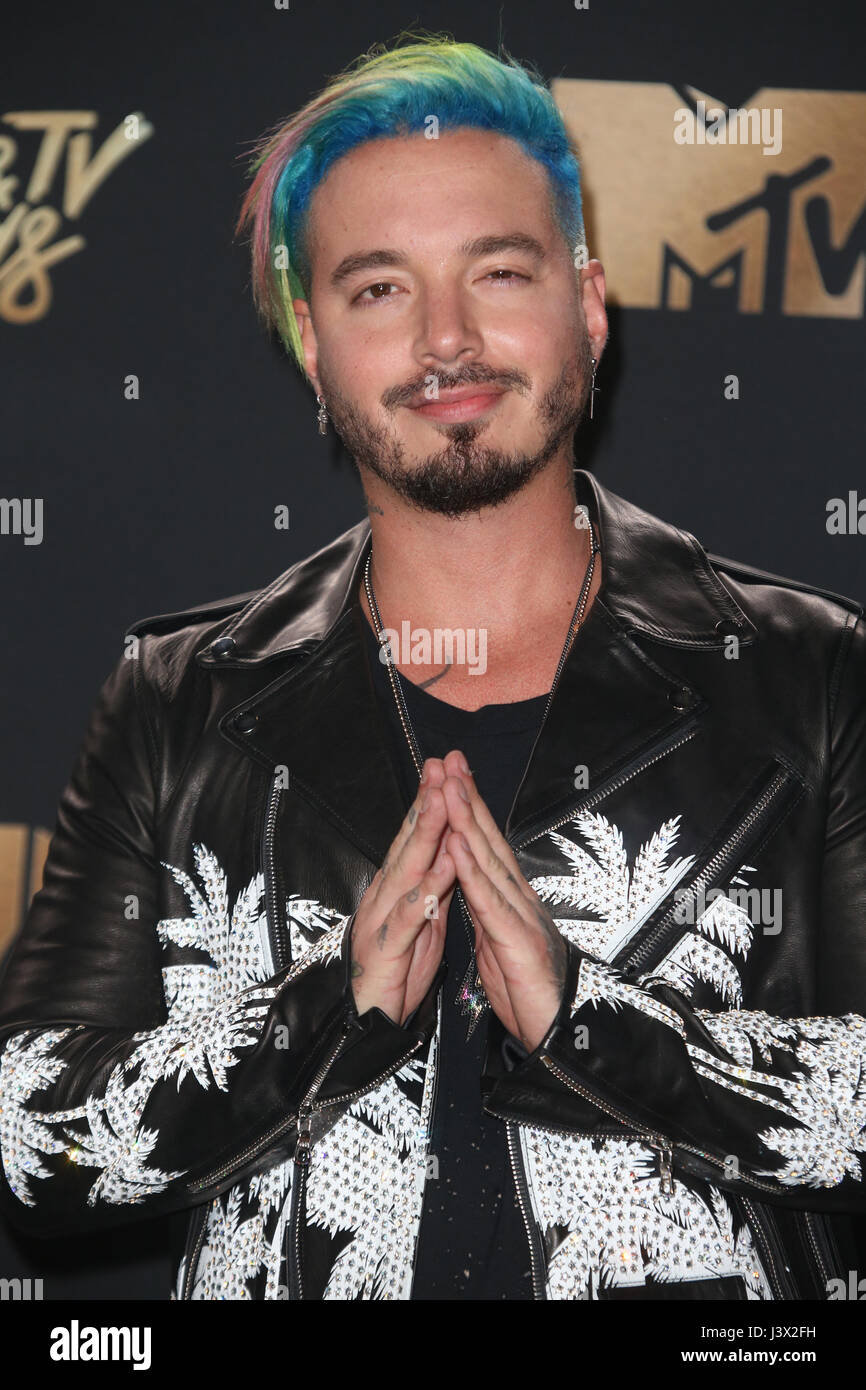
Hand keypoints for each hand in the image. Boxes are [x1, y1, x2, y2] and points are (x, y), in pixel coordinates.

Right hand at [350, 758, 456, 1025]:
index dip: (428, 802)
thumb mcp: (420, 924)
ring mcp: (382, 918)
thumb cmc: (394, 974)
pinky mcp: (387, 946)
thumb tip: (447, 856)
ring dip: (426, 832)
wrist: (367, 1022)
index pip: (412, 838)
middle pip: (407, 842)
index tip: (444, 769)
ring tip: (443, 800)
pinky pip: (411, 911)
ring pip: (406, 867)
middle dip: (426, 801)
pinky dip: (429, 885)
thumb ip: (431, 890)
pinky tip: (444, 863)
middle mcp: (383, 895)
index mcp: (394, 890)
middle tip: (441, 766)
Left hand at [438, 750, 568, 1052]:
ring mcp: (521, 916)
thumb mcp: (498, 942)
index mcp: (511, 900)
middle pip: (489, 841)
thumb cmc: (529, 992)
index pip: (487, 846)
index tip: (451, 775)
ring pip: (489, 861)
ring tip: (447, 787)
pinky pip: (490, 902)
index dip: (469, 810)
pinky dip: (471, 871)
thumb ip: (486, 910)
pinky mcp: (517, 941)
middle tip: (449, 760)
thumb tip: (471, 882)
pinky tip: (457, 845)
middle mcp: (519, 898)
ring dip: (466, 821)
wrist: (559, 1032)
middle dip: (467, 798)